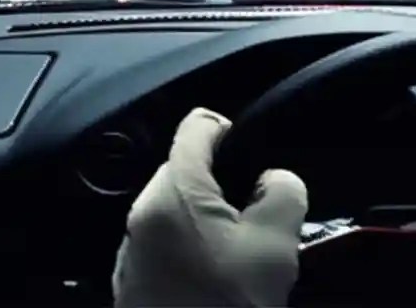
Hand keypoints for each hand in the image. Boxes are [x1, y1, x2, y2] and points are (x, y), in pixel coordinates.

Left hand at [112, 108, 308, 306]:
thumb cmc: (225, 307)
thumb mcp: (277, 243)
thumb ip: (283, 190)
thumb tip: (272, 180)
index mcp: (173, 192)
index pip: (198, 125)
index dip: (232, 129)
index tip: (253, 154)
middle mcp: (141, 214)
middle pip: (187, 170)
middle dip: (224, 187)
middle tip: (257, 222)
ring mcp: (131, 251)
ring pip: (178, 212)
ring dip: (209, 223)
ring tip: (241, 260)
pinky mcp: (133, 283)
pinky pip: (167, 246)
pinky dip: (193, 252)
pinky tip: (217, 286)